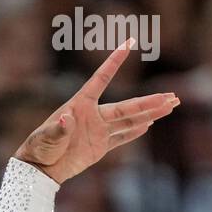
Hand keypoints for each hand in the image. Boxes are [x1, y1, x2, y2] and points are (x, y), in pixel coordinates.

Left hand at [15, 40, 180, 184]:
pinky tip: (150, 123)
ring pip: (129, 120)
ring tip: (170, 106)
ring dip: (150, 114)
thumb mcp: (46, 137)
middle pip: (127, 106)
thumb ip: (58, 129)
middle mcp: (93, 114)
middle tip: (172, 97)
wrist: (39, 170)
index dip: (115, 61)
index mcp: (81, 104)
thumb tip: (66, 120)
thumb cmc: (39, 148)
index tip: (129, 42)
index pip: (102, 78)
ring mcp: (98, 130)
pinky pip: (120, 138)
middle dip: (150, 102)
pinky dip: (135, 131)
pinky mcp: (99, 147)